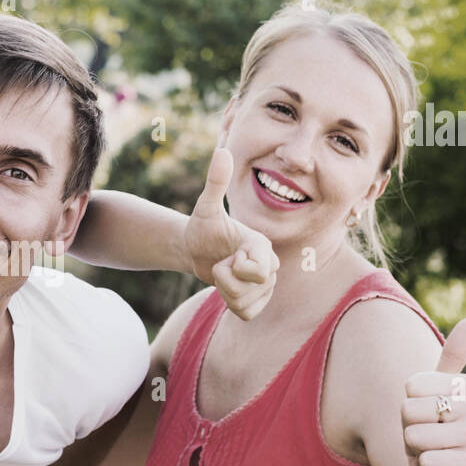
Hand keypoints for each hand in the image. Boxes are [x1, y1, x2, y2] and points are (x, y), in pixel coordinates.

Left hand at [186, 146, 278, 320]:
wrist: (194, 248)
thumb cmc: (202, 226)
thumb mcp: (205, 206)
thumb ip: (216, 182)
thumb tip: (223, 151)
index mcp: (261, 244)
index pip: (259, 271)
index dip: (235, 269)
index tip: (225, 256)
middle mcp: (270, 264)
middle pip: (253, 289)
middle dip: (226, 281)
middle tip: (220, 265)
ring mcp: (266, 285)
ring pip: (246, 304)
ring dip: (225, 293)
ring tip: (222, 274)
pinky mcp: (258, 301)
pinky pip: (247, 314)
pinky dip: (231, 305)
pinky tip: (227, 290)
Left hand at [401, 319, 465, 465]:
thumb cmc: (435, 434)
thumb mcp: (435, 394)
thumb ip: (451, 358)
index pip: (411, 386)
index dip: (409, 407)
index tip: (428, 418)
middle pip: (410, 410)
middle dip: (410, 430)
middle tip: (430, 440)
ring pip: (415, 436)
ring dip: (416, 452)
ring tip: (436, 455)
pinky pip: (426, 461)